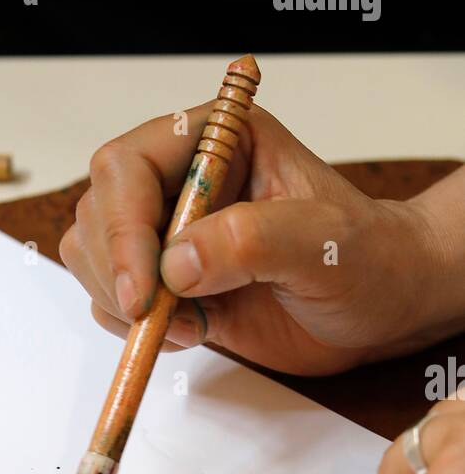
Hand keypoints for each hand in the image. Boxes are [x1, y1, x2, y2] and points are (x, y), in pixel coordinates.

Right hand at [59, 104, 446, 375]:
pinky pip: (113, 302)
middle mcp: (181, 181)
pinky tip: (189, 333)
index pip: (128, 165)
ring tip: (188, 324)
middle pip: (97, 212)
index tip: (143, 289)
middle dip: (115, 270)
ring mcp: (169, 235)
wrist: (380, 306)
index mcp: (216, 141)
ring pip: (92, 258)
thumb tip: (178, 263)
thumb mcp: (324, 241)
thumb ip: (254, 240)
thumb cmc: (367, 257)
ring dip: (121, 302)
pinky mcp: (169, 285)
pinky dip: (133, 329)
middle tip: (159, 315)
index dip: (121, 226)